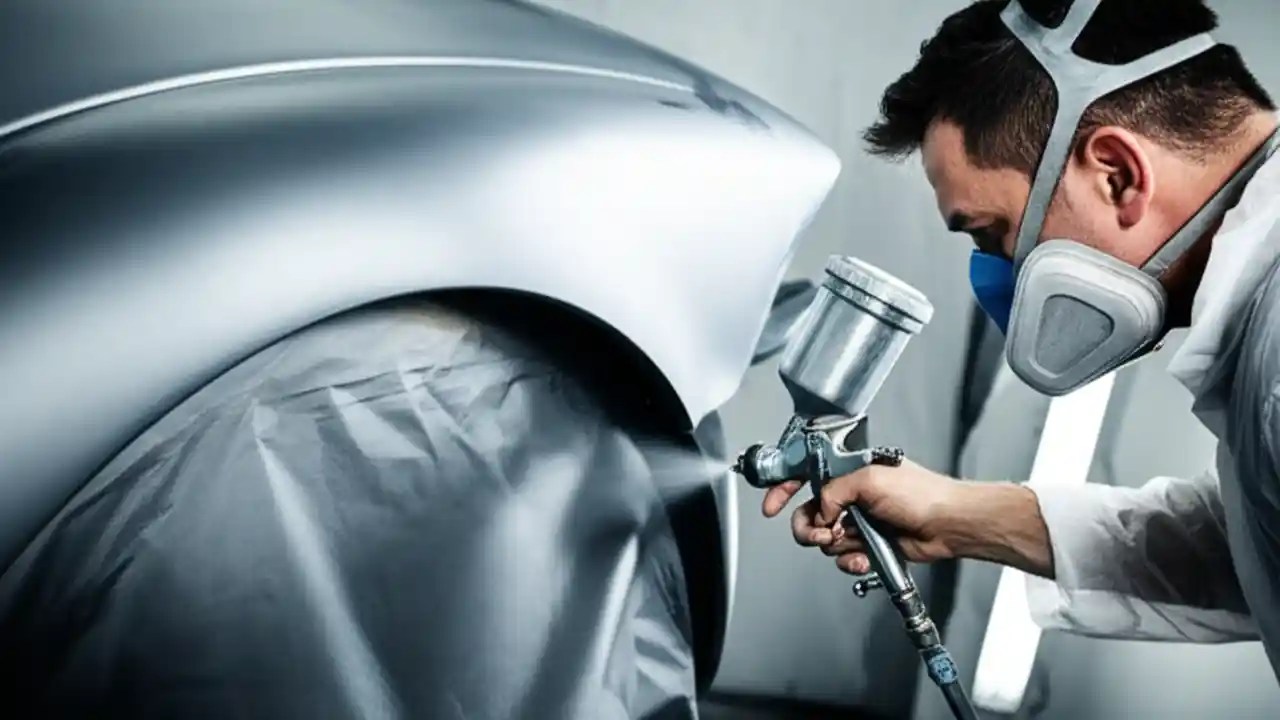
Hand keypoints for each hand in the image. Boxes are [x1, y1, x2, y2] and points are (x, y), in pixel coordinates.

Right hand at [762, 459, 961, 574]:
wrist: (947, 525)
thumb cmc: (922, 495)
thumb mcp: (869, 480)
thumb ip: (834, 492)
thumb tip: (821, 510)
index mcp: (848, 473)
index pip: (805, 476)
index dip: (783, 489)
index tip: (772, 503)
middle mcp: (850, 497)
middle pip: (809, 515)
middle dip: (809, 528)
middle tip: (823, 534)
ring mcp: (859, 522)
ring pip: (825, 540)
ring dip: (835, 546)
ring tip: (852, 542)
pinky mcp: (868, 545)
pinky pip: (843, 558)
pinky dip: (850, 561)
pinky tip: (863, 557)